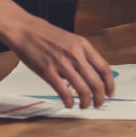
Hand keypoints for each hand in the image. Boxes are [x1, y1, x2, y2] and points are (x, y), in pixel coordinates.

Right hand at [0, 0, 114, 108]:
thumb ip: (82, 55)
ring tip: (84, 106)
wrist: (25, 30)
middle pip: (96, 83)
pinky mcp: (47, 71)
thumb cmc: (47, 35)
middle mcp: (75, 54)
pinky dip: (69, 102)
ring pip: (82, 90)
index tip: (110, 93)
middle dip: (100, 98)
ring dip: (86, 102)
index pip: (104, 68)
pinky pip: (63, 92)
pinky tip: (68, 104)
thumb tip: (93, 74)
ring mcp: (61, 63)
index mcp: (83, 45)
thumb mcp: (71, 40)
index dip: (110, 84)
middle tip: (98, 104)